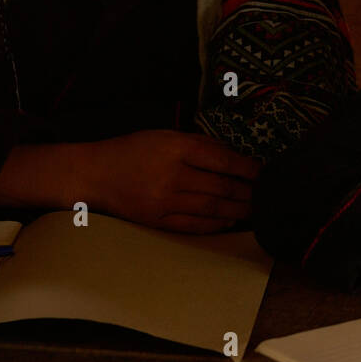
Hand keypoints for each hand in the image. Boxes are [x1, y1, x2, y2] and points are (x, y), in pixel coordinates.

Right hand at [86, 130, 260, 233]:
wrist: (94, 174)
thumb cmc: (132, 150)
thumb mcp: (166, 135)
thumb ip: (199, 144)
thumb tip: (233, 157)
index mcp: (176, 148)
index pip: (222, 160)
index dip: (247, 168)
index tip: (263, 172)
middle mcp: (172, 175)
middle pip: (221, 187)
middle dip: (248, 192)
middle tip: (266, 194)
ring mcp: (165, 201)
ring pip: (212, 209)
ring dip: (238, 210)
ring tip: (255, 209)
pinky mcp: (158, 221)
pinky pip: (195, 226)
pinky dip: (216, 224)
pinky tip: (230, 220)